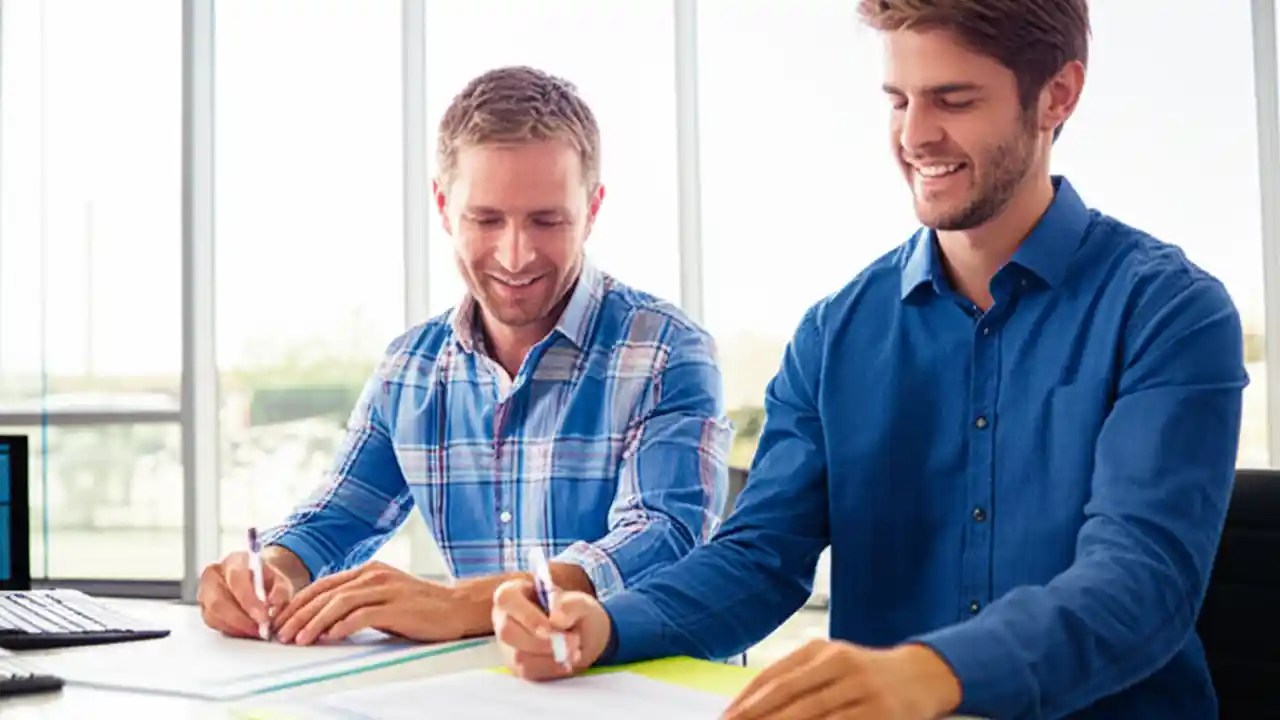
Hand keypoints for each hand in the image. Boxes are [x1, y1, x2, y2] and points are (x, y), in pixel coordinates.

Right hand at [198, 551, 295, 638]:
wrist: (257, 582)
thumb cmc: (266, 580)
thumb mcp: (281, 581)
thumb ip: (280, 592)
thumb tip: (272, 605)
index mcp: (235, 560)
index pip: (236, 578)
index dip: (249, 600)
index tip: (262, 617)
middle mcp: (215, 573)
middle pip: (219, 600)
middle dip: (241, 619)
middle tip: (259, 629)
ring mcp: (205, 591)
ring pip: (213, 614)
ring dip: (235, 626)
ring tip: (254, 630)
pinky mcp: (204, 607)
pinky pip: (212, 622)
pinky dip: (229, 629)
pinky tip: (244, 630)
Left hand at [273, 561, 475, 644]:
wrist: (455, 607)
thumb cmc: (417, 607)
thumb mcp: (382, 597)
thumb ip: (356, 601)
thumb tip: (321, 620)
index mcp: (367, 570)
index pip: (322, 585)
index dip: (298, 603)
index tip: (280, 621)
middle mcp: (373, 574)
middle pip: (326, 593)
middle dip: (299, 615)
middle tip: (281, 634)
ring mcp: (386, 588)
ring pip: (339, 602)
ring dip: (314, 622)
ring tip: (299, 640)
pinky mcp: (397, 606)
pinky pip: (363, 615)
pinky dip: (342, 626)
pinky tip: (330, 637)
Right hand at [491, 579, 611, 680]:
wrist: (580, 635)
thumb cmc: (573, 611)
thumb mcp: (581, 601)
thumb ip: (572, 605)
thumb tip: (557, 619)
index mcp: (513, 593)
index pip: (507, 599)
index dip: (526, 615)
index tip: (549, 629)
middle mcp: (503, 618)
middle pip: (507, 632)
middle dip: (541, 642)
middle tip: (572, 642)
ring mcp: (507, 644)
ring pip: (517, 655)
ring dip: (550, 656)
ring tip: (575, 650)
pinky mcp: (515, 665)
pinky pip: (527, 671)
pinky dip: (551, 668)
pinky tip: (567, 663)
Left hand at [722, 640, 961, 719]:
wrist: (921, 675)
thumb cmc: (866, 672)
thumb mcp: (831, 663)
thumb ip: (796, 677)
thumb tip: (753, 703)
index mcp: (821, 650)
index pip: (775, 676)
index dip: (747, 699)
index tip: (727, 717)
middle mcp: (840, 664)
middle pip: (788, 695)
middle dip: (756, 717)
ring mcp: (861, 689)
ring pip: (811, 714)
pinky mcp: (879, 713)